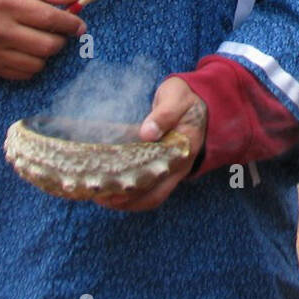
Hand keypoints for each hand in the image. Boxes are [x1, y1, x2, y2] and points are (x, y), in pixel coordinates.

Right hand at [0, 0, 84, 80]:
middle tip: (60, 32)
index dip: (71, 24)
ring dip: (47, 52)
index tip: (80, 26)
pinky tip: (28, 50)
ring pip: (38, 62)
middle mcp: (0, 30)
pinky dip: (33, 64)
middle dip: (61, 39)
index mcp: (8, 4)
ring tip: (41, 39)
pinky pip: (24, 73)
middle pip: (47, 45)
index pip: (50, 19)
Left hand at [93, 77, 206, 212]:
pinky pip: (151, 190)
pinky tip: (113, 191)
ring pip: (151, 197)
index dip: (135, 187)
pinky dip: (132, 196)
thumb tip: (147, 133)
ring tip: (101, 197)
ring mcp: (174, 171)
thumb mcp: (176, 97)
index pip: (159, 176)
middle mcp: (180, 166)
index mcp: (183, 149)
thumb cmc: (185, 97)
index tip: (110, 185)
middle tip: (98, 195)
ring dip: (127, 202)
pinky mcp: (166, 169)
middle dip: (125, 200)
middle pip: (153, 195)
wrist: (199, 100)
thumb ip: (165, 113)